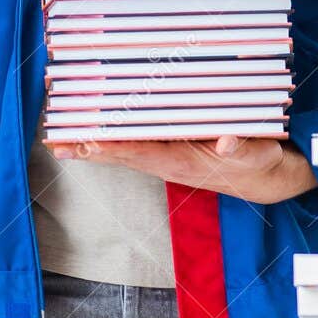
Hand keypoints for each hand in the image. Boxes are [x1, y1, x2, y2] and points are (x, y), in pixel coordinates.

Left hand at [42, 133, 317, 205]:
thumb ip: (246, 145)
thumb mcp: (259, 152)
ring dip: (88, 148)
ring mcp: (162, 160)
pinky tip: (79, 139)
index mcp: (187, 162)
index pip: (147, 152)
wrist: (261, 178)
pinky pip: (127, 148)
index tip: (93, 141)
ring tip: (57, 142)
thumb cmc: (258, 159)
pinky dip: (101, 144)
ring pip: (120, 153)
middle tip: (58, 142)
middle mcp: (168, 163)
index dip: (119, 147)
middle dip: (90, 149)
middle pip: (123, 156)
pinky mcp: (162, 153)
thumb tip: (228, 141)